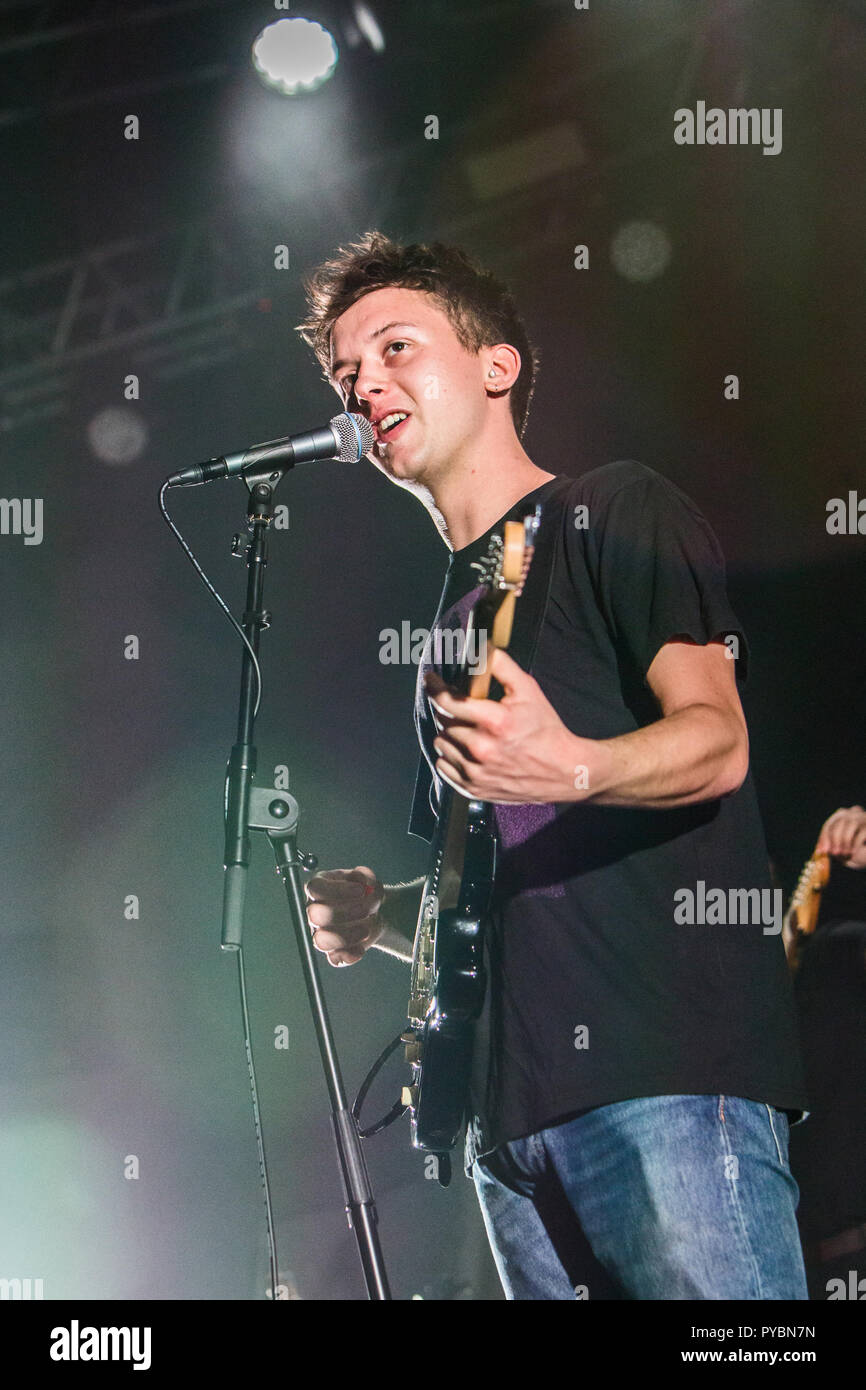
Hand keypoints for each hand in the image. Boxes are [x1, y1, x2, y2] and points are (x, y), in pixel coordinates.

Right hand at [305, 866, 384, 965]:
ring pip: (321, 941)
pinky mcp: (332, 952)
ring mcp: (320, 933)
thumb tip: (361, 878)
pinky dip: (349, 956)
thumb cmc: (365, 894)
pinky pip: (334, 959)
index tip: (361, 890)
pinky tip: (361, 949)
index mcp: (318, 888)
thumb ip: (365, 876)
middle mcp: (314, 911)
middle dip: (342, 913)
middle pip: (314, 915)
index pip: (314, 888)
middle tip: (365, 910)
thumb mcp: (369, 881)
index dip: (337, 890)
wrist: (374, 914)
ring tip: (366, 930)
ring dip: (346, 937)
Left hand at [424, 647, 585, 803]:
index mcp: (494, 721)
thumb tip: (480, 647)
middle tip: (466, 708)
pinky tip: (467, 750)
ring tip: (470, 730)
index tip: (431, 679)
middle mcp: (482, 748)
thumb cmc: (545, 729)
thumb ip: (501, 665)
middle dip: (450, 710)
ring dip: (449, 733)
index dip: (434, 686)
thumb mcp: (528, 690)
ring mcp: (476, 771)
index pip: (447, 701)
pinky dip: (450, 756)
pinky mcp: (473, 788)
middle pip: (443, 721)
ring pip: (441, 743)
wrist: (563, 770)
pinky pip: (443, 766)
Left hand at [815, 805, 865, 868]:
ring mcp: (863, 817)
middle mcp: (852, 812)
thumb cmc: (853, 845)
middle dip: (835, 840)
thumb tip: (820, 850)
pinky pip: (861, 833)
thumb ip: (829, 844)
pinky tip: (853, 852)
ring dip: (845, 841)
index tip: (822, 851)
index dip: (824, 838)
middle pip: (839, 822)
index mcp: (841, 815)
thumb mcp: (839, 844)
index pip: (829, 825)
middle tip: (834, 853)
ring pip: (851, 825)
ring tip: (844, 854)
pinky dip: (855, 844)